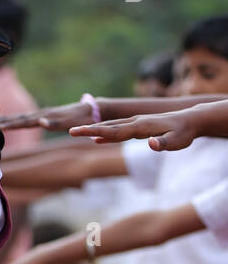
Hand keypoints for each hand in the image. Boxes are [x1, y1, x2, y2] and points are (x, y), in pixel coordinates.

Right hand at [0, 102, 91, 131]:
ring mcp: (43, 115)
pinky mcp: (45, 116)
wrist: (91, 110)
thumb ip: (55, 123)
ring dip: (8, 120)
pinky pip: (28, 119)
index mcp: (45, 117)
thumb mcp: (70, 122)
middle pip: (19, 118)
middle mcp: (42, 115)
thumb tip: (41, 122)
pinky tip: (11, 121)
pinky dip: (17, 120)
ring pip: (22, 117)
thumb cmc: (81, 119)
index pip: (24, 122)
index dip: (11, 124)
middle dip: (4, 122)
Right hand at [70, 109, 197, 150]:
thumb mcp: (177, 141)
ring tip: (78, 133)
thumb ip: (163, 144)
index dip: (95, 133)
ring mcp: (137, 123)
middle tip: (69, 130)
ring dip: (95, 130)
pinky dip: (106, 134)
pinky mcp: (140, 127)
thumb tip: (151, 144)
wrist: (193, 119)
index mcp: (141, 126)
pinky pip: (119, 130)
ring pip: (112, 126)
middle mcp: (136, 122)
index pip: (113, 130)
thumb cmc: (185, 132)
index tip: (78, 132)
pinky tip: (98, 139)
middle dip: (88, 129)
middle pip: (108, 126)